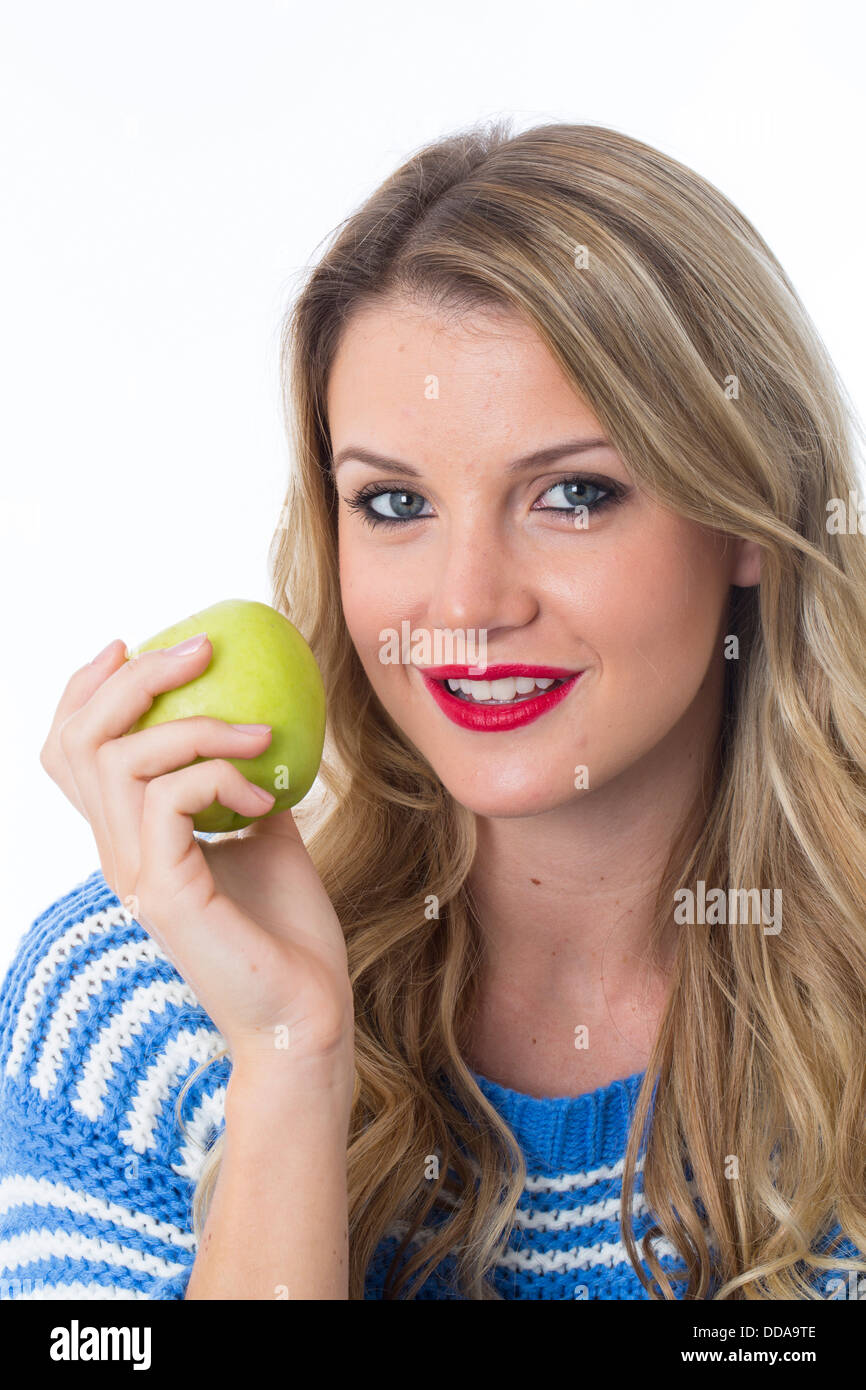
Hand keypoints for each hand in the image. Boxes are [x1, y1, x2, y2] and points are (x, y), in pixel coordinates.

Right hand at [39, 635, 353, 1080]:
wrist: (308, 1013)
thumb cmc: (289, 932)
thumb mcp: (265, 836)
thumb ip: (241, 785)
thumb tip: (257, 726)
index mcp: (130, 839)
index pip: (71, 753)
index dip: (85, 690)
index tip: (131, 642)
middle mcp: (116, 852)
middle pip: (79, 740)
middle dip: (134, 679)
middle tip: (200, 650)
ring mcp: (133, 873)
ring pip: (119, 760)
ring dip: (196, 725)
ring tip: (258, 735)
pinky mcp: (164, 891)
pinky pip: (168, 797)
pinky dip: (218, 775)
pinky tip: (261, 797)